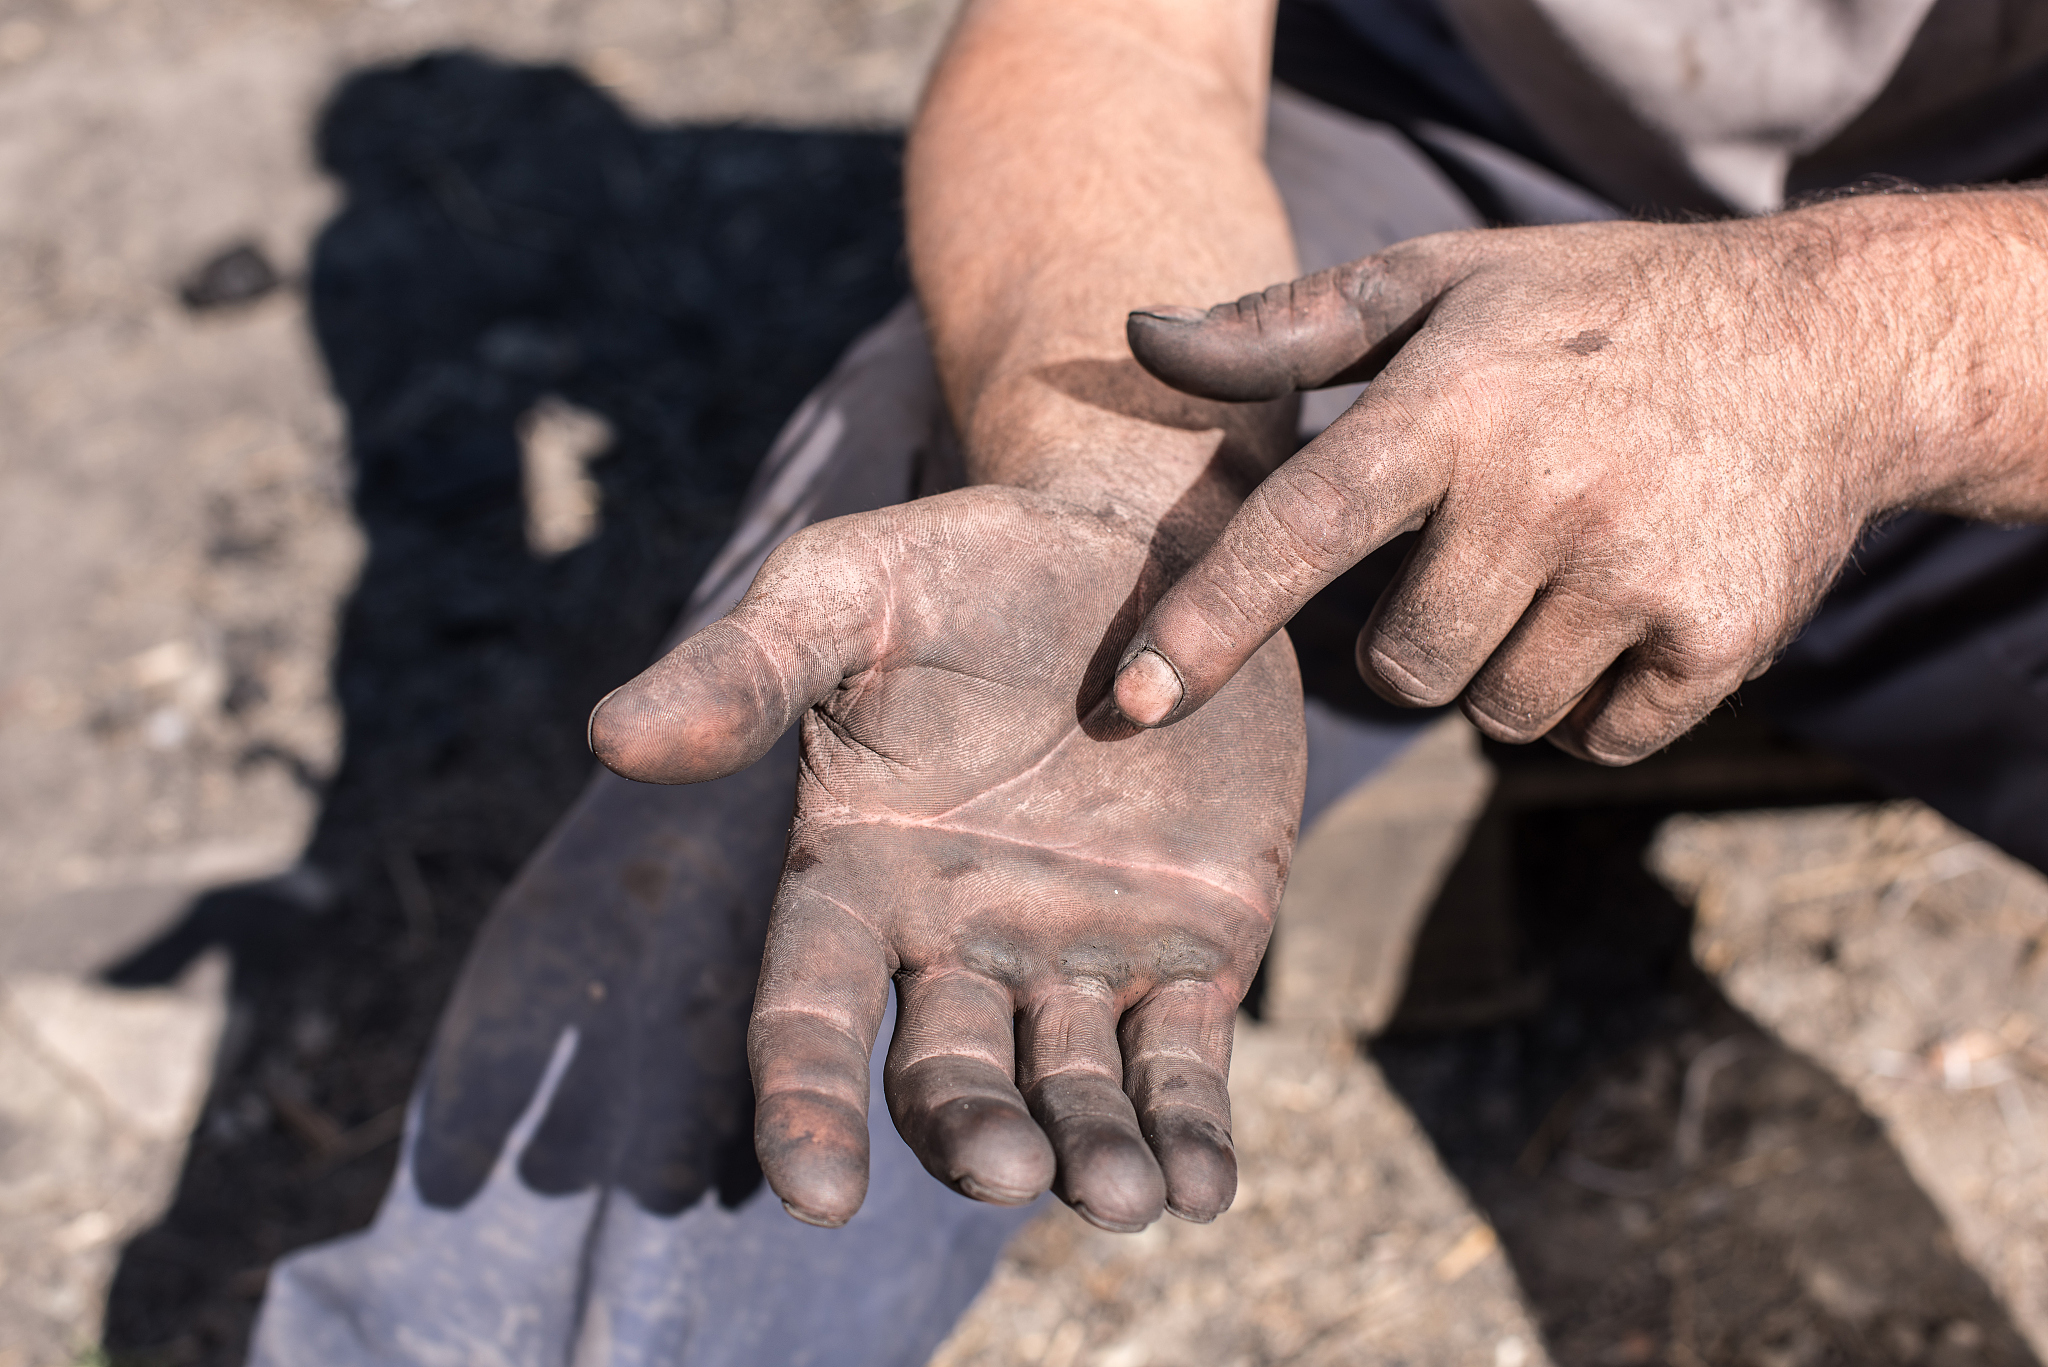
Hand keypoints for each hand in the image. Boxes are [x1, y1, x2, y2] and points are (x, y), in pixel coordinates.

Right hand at [589, 485, 1303, 1230]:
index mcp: (857, 875)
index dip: (806, 1104)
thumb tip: (612, 738)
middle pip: (947, 1075)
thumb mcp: (846, 591)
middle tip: (1002, 1166)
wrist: (1135, 538)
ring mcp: (1078, 953)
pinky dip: (1188, 1132)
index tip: (821, 1192)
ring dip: (1090, 1155)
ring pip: (1070, 1091)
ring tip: (1122, 1195)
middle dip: (969, 1132)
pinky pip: (1182, 1061)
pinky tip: (1199, 1187)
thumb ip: (746, 668)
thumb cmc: (964, 565)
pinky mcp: (1192, 948)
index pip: (809, 1011)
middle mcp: (959, 940)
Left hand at [1112, 197, 2047, 760]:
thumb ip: (1286, 329)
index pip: (1301, 529)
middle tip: (1485, 547)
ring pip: (1496, 710)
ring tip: (1569, 559)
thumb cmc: (1596, 313)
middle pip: (1400, 668)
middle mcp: (1539, 491)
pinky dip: (1593, 699)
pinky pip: (1593, 739)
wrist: (1832, 343)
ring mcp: (1636, 572)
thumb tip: (1140, 340)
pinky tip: (1633, 600)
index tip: (1127, 704)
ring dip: (1507, 665)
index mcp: (1452, 405)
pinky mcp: (1718, 639)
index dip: (1206, 622)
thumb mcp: (1446, 281)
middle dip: (1416, 635)